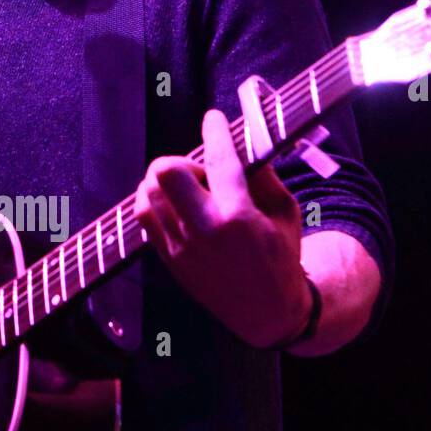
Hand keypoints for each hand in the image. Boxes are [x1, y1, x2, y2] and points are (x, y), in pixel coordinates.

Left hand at [133, 108, 311, 346]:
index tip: (213, 119)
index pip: (219, 159)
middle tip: (198, 170)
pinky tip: (176, 205)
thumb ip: (264, 175)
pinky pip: (145, 217)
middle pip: (165, 172)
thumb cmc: (281, 258)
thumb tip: (245, 142)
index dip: (214, 131)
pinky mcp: (169, 260)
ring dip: (164, 182)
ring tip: (188, 190)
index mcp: (238, 216)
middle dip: (180, 160)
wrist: (266, 312)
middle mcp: (204, 230)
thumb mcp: (286, 212)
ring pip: (148, 193)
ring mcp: (181, 247)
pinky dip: (154, 202)